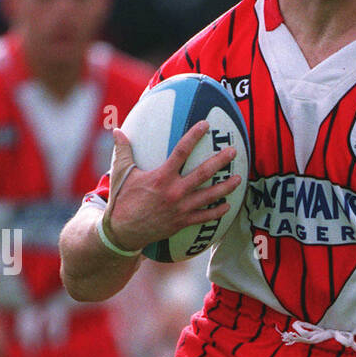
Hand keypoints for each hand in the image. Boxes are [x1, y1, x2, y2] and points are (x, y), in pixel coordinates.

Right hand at [103, 121, 241, 252]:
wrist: (123, 231)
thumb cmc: (122, 200)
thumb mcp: (121, 173)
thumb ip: (123, 151)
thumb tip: (116, 130)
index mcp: (162, 177)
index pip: (181, 151)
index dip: (194, 136)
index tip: (205, 125)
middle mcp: (175, 191)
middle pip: (204, 173)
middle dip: (220, 161)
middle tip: (233, 152)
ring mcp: (181, 208)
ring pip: (210, 196)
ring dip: (226, 187)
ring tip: (239, 178)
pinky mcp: (183, 222)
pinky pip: (205, 217)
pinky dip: (217, 211)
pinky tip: (228, 205)